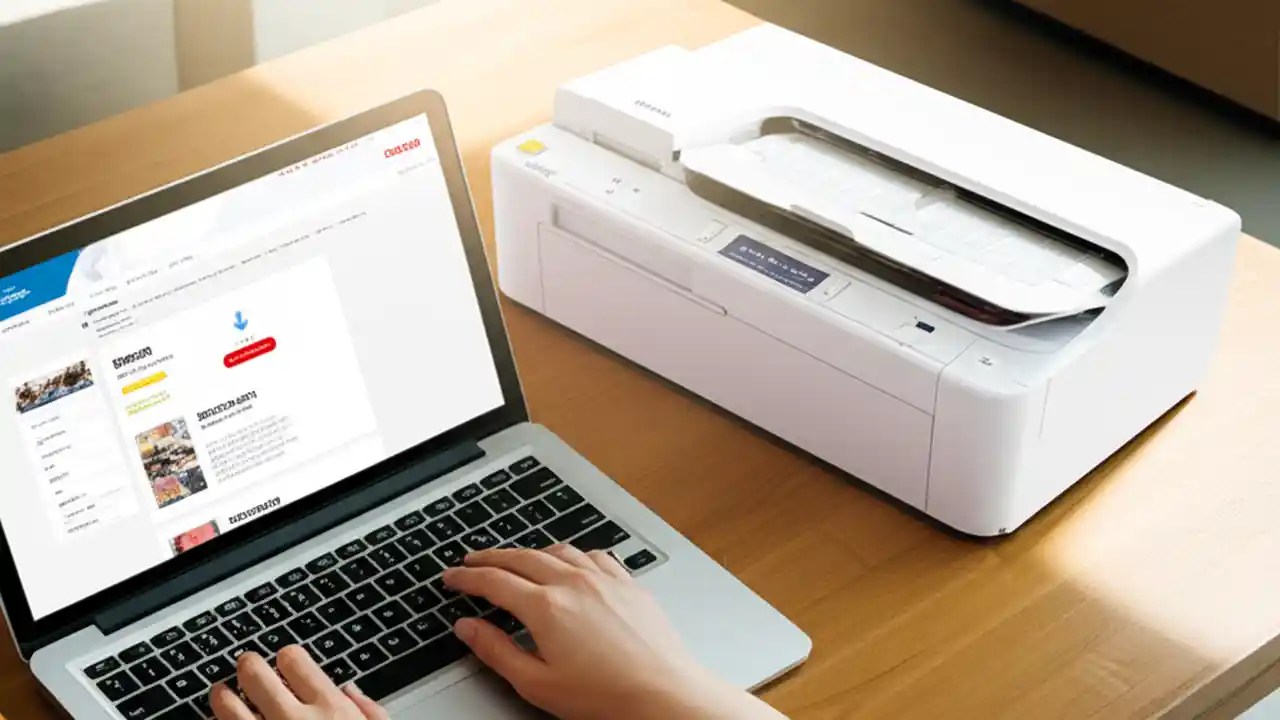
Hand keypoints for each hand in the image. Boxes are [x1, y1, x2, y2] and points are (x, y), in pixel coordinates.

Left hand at [210, 646, 385, 719]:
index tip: (286, 664)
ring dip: (222, 695)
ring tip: (222, 693)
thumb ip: (369, 712)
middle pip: (253, 671)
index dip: (287, 658)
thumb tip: (351, 692)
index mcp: (330, 709)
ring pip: (225, 703)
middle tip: (248, 668)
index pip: (293, 659)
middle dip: (249, 666)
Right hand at [444, 545, 787, 719]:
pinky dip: (571, 555)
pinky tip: (570, 563)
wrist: (664, 695)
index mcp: (546, 607)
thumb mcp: (537, 683)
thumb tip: (467, 628)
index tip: (452, 577)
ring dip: (530, 552)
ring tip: (516, 560)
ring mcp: (604, 578)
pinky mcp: (628, 584)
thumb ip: (496, 651)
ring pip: (557, 550)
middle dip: (491, 557)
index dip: (467, 577)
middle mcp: (574, 582)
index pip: (493, 581)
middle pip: (521, 557)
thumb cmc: (606, 697)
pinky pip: (592, 555)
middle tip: (472, 561)